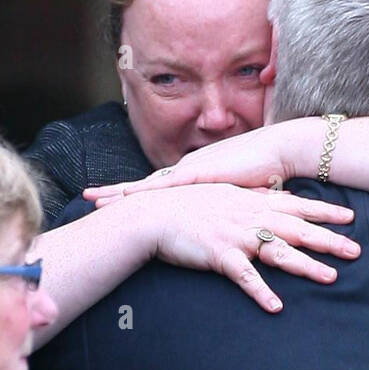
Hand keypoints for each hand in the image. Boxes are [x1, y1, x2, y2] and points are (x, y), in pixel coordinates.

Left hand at [82, 121, 316, 201]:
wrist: (281, 150)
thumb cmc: (265, 172)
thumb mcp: (238, 193)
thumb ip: (224, 204)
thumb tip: (218, 218)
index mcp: (194, 174)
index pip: (156, 187)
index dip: (132, 193)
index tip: (109, 199)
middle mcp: (186, 170)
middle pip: (144, 184)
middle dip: (115, 192)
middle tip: (87, 197)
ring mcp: (190, 171)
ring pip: (147, 185)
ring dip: (120, 193)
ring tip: (95, 200)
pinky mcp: (199, 174)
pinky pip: (165, 187)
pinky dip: (144, 192)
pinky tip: (126, 198)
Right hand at [125, 181, 358, 312]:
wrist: (151, 214)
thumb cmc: (183, 205)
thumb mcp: (221, 195)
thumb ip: (249, 199)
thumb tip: (274, 200)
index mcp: (251, 202)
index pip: (296, 205)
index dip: (324, 212)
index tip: (351, 217)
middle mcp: (248, 216)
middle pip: (297, 229)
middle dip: (329, 240)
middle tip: (357, 251)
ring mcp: (236, 235)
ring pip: (279, 252)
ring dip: (306, 266)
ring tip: (331, 278)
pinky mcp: (219, 254)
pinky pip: (245, 277)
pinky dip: (261, 292)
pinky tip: (277, 307)